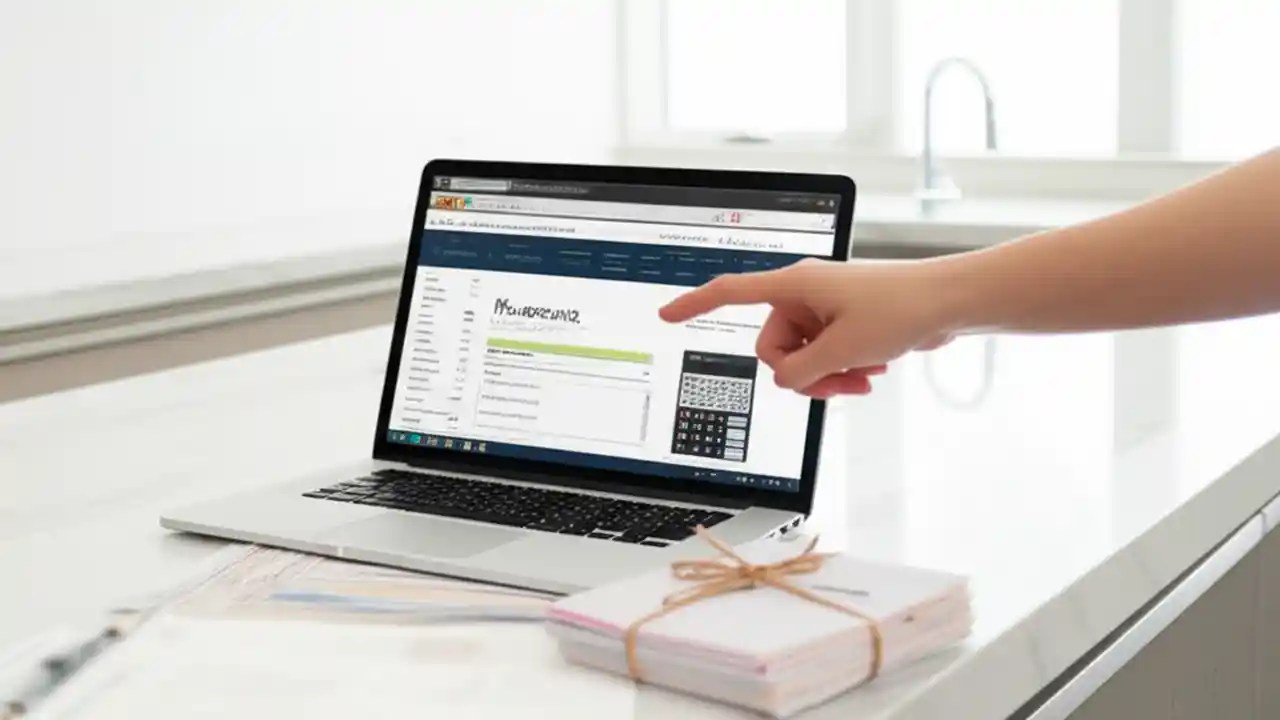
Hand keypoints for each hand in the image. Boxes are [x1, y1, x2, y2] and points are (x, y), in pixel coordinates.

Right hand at [658, 258, 955, 397]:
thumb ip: (800, 372)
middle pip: (773, 347)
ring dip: (829, 375)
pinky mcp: (842, 322)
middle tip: (840, 379)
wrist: (948, 302)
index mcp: (793, 286)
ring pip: (802, 358)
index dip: (694, 304)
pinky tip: (871, 370)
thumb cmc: (901, 308)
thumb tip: (785, 382)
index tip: (666, 316)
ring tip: (862, 375)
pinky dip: (843, 369)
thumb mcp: (841, 351)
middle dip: (804, 372)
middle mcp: (803, 295)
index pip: (731, 292)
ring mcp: (823, 309)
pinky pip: (824, 356)